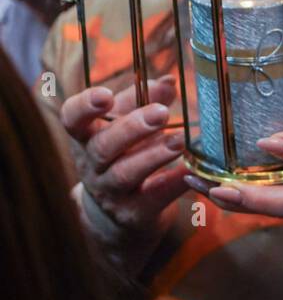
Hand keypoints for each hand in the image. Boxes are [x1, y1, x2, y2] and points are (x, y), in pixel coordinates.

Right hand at [61, 76, 188, 271]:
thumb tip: (169, 82)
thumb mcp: (128, 129)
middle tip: (161, 113)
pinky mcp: (134, 214)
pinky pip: (154, 197)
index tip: (105, 95)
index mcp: (85, 138)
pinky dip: (174, 182)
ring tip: (179, 141)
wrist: (117, 218)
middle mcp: (92, 166)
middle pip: (103, 146)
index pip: (72, 119)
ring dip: (153, 155)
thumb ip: (144, 103)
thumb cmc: (125, 158)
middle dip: (132, 128)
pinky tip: (193, 170)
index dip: (85, 106)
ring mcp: (110, 193)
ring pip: (125, 173)